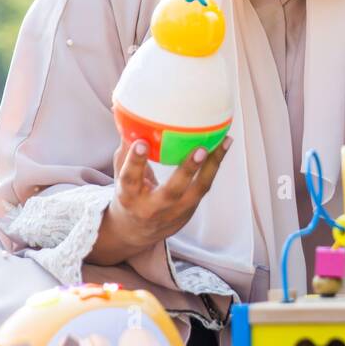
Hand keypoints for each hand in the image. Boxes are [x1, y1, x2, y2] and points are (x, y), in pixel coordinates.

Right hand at [87, 136, 230, 264]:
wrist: (136, 232)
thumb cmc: (129, 194)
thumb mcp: (120, 176)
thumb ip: (125, 150)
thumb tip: (121, 113)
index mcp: (129, 196)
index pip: (130, 179)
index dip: (135, 162)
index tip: (142, 143)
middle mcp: (152, 208)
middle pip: (172, 191)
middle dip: (187, 170)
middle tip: (200, 149)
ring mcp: (174, 211)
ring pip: (197, 190)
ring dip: (212, 166)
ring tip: (224, 142)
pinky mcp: (189, 210)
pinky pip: (204, 186)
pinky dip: (215, 166)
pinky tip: (223, 145)